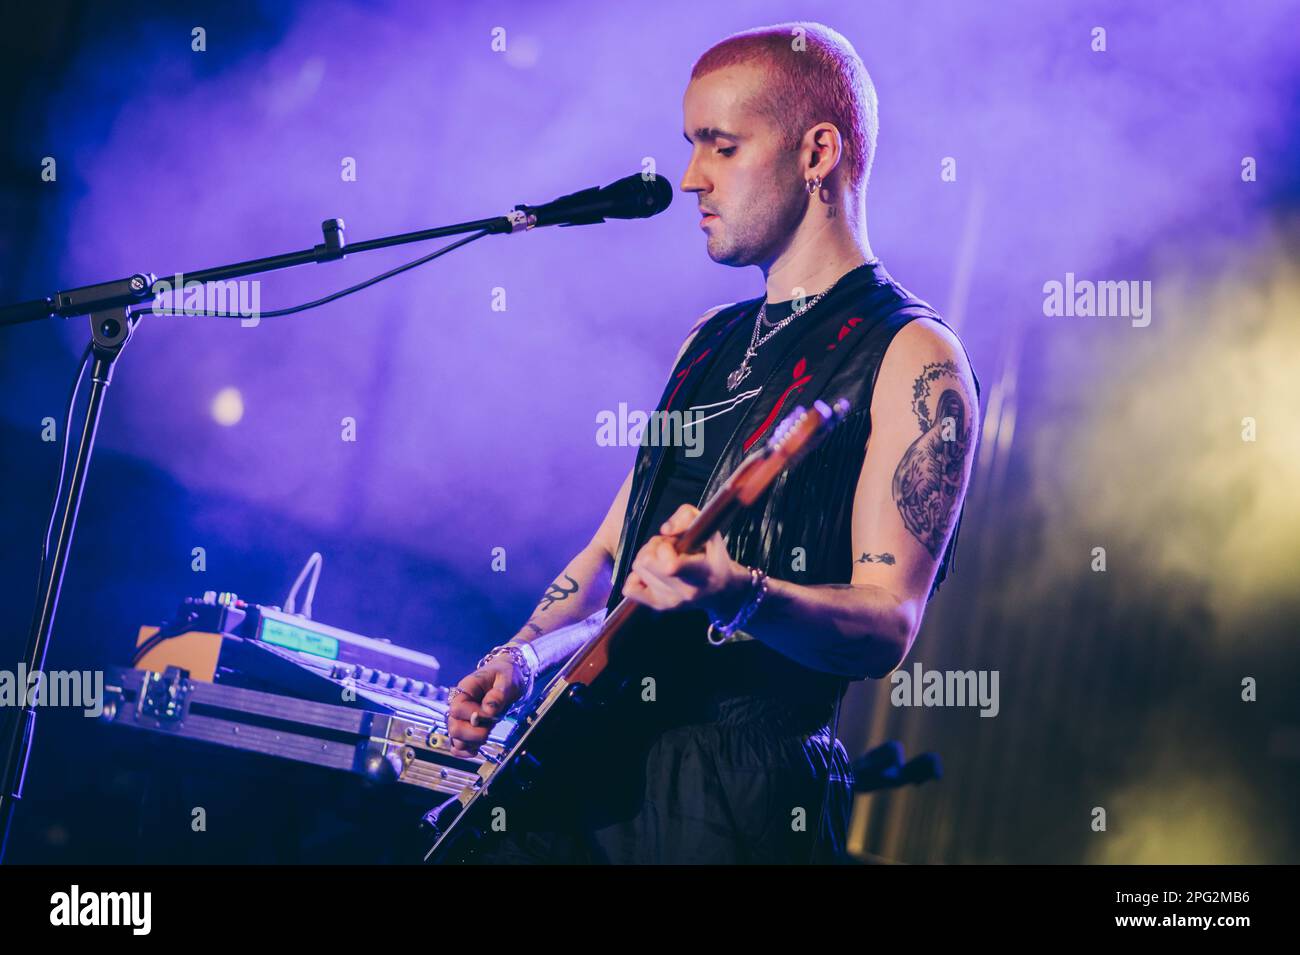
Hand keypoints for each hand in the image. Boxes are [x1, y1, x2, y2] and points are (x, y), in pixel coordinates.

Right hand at [445, 655, 525, 756]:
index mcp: (465, 689)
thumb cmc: (505, 674)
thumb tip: (488, 710)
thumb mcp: (506, 679)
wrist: (508, 676)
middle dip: (474, 733)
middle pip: (454, 728)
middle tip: (490, 727)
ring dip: (472, 742)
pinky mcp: (467, 727)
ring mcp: (462, 718)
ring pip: (455, 739)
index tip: (491, 714)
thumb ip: (498, 694)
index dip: (473, 715)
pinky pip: (457, 745)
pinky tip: (476, 749)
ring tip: (487, 734)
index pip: (457, 708)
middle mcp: (459, 705)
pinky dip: (465, 751)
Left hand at [621, 503, 747, 615]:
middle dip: (654, 546)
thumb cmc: (714, 557)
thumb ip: (687, 518)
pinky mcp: (659, 606)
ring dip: (648, 558)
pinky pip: (630, 589)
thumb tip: (665, 530)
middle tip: (670, 547)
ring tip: (665, 558)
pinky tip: (653, 572)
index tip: (676, 544)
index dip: (665, 547)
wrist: (722, 591)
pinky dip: (637, 576)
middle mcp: (684, 592)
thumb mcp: (710, 530)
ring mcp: (670, 602)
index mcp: (701, 574)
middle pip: (646, 562)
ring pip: (638, 568)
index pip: (670, 566)